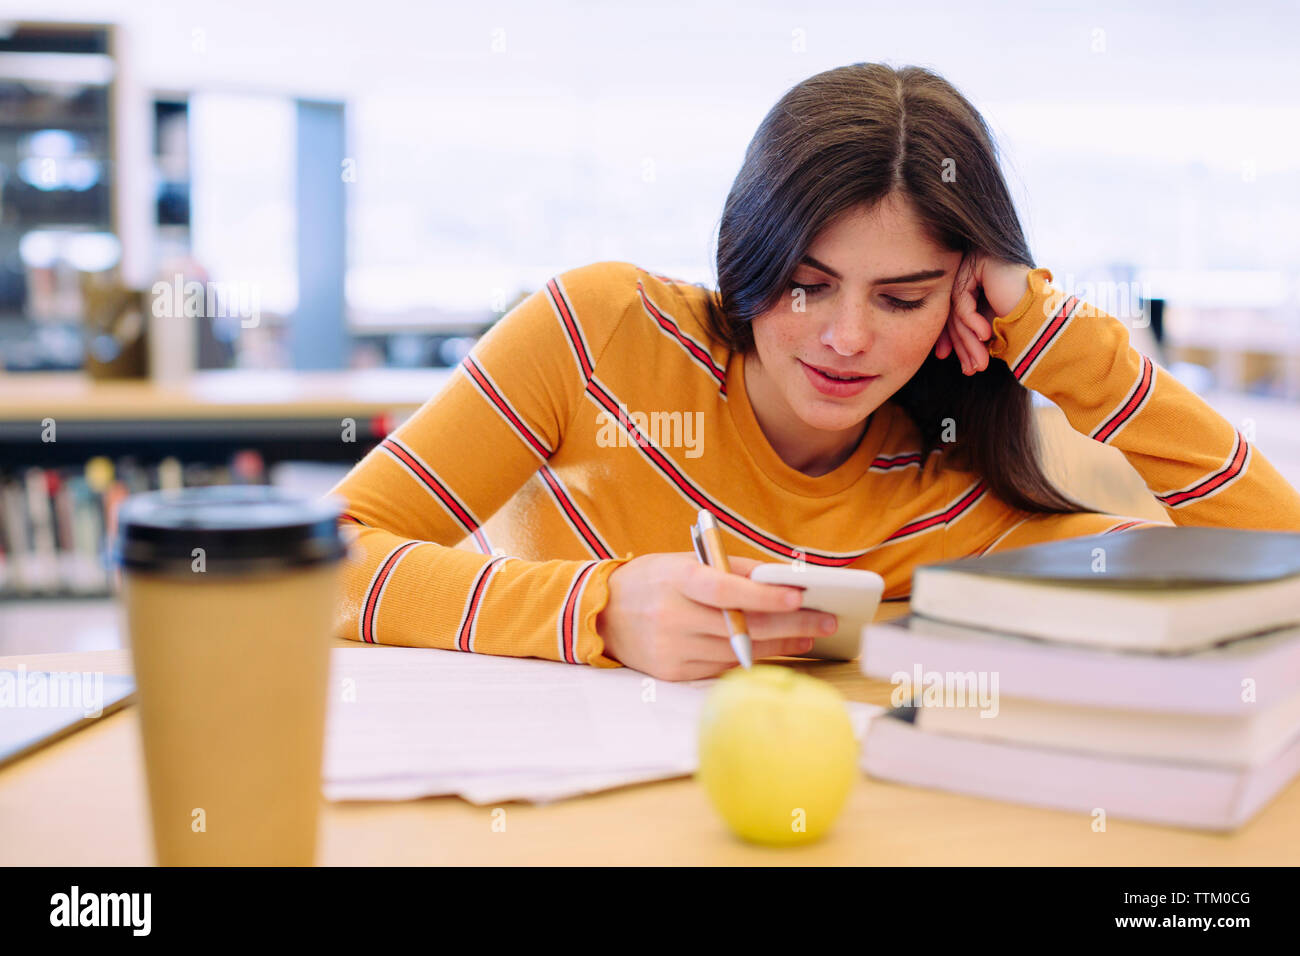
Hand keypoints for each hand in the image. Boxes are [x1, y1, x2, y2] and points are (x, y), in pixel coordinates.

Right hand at [595, 552, 839, 681]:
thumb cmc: (654, 580)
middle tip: (826, 620)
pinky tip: (776, 651)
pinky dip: (752, 659)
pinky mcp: (672, 673)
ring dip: (780, 645)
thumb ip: (734, 568)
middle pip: (742, 626)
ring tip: (809, 636)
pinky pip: (722, 668)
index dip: (764, 595)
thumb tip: (784, 578)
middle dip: (791, 624)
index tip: (800, 596)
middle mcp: (672, 616)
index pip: (725, 589)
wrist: (602, 614)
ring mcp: (672, 648)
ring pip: (739, 652)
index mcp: (676, 580)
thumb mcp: (686, 560)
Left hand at [934, 252, 1032, 374]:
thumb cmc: (1023, 326)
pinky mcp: (979, 263)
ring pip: (957, 308)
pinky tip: (986, 335)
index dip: (952, 339)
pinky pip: (963, 299)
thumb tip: (940, 352)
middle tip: (969, 369)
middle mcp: (973, 270)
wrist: (1050, 315)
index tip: (949, 360)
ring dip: (969, 339)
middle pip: (954, 311)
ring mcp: (975, 263)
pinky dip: (972, 320)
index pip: (953, 313)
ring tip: (980, 363)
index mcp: (976, 285)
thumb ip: (965, 334)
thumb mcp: (987, 333)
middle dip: (962, 343)